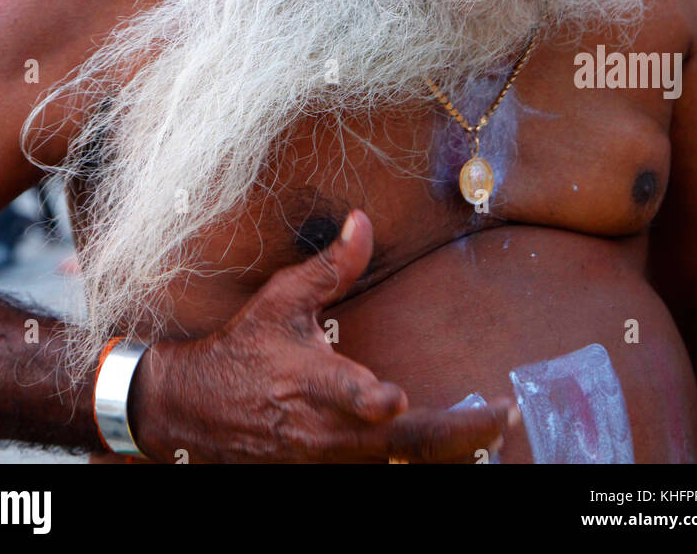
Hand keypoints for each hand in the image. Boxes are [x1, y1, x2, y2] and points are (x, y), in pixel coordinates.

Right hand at [128, 210, 516, 463]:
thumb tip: (363, 220)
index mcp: (311, 385)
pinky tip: (456, 450)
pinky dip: (418, 462)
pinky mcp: (326, 475)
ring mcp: (327, 462)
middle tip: (502, 418)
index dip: (372, 403)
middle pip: (398, 446)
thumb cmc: (244, 349)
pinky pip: (382, 474)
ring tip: (492, 433)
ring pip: (398, 468)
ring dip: (447, 453)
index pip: (346, 399)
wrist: (194, 412)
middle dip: (456, 436)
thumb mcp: (281, 300)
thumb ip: (332, 266)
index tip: (396, 396)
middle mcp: (324, 433)